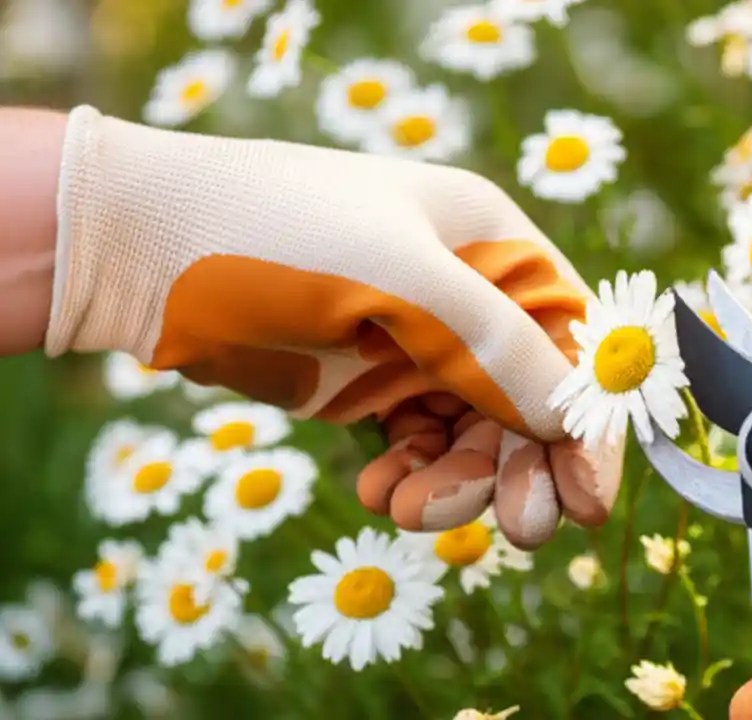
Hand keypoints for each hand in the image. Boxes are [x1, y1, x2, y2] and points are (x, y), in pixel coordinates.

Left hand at [51, 106, 621, 546]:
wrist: (137, 249)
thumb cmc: (278, 235)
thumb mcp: (399, 279)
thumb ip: (495, 346)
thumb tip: (572, 421)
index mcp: (494, 246)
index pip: (573, 341)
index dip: (589, 422)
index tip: (587, 501)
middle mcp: (468, 295)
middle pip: (530, 399)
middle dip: (523, 465)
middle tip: (520, 531)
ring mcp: (418, 342)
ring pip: (474, 434)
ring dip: (457, 482)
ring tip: (408, 510)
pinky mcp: (370, 384)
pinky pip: (418, 445)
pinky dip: (408, 476)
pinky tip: (376, 493)